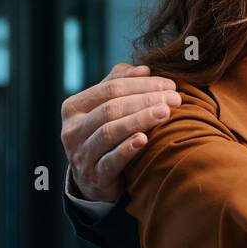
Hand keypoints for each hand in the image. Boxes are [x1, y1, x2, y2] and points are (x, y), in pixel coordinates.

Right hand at [60, 63, 180, 202]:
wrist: (94, 178)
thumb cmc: (104, 133)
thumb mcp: (107, 106)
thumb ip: (121, 83)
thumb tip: (144, 69)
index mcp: (74, 107)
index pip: (110, 88)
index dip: (142, 84)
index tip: (170, 85)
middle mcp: (72, 130)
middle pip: (111, 108)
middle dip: (145, 101)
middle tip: (174, 99)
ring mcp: (80, 155)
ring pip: (110, 132)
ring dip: (140, 120)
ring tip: (165, 113)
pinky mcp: (93, 177)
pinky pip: (111, 160)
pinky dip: (127, 148)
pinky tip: (145, 139)